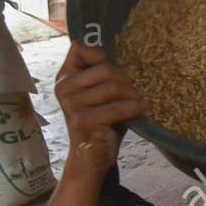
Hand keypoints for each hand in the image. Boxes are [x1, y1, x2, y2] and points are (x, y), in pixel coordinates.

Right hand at [53, 41, 144, 176]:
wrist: (91, 157)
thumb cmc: (100, 122)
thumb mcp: (99, 95)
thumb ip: (104, 76)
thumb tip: (129, 54)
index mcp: (65, 78)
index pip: (79, 48)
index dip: (100, 54)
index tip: (112, 70)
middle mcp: (64, 88)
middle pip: (105, 68)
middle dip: (125, 80)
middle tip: (133, 92)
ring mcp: (71, 104)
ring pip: (113, 87)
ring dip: (132, 95)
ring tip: (138, 103)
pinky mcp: (83, 120)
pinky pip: (116, 107)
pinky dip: (133, 108)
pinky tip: (141, 110)